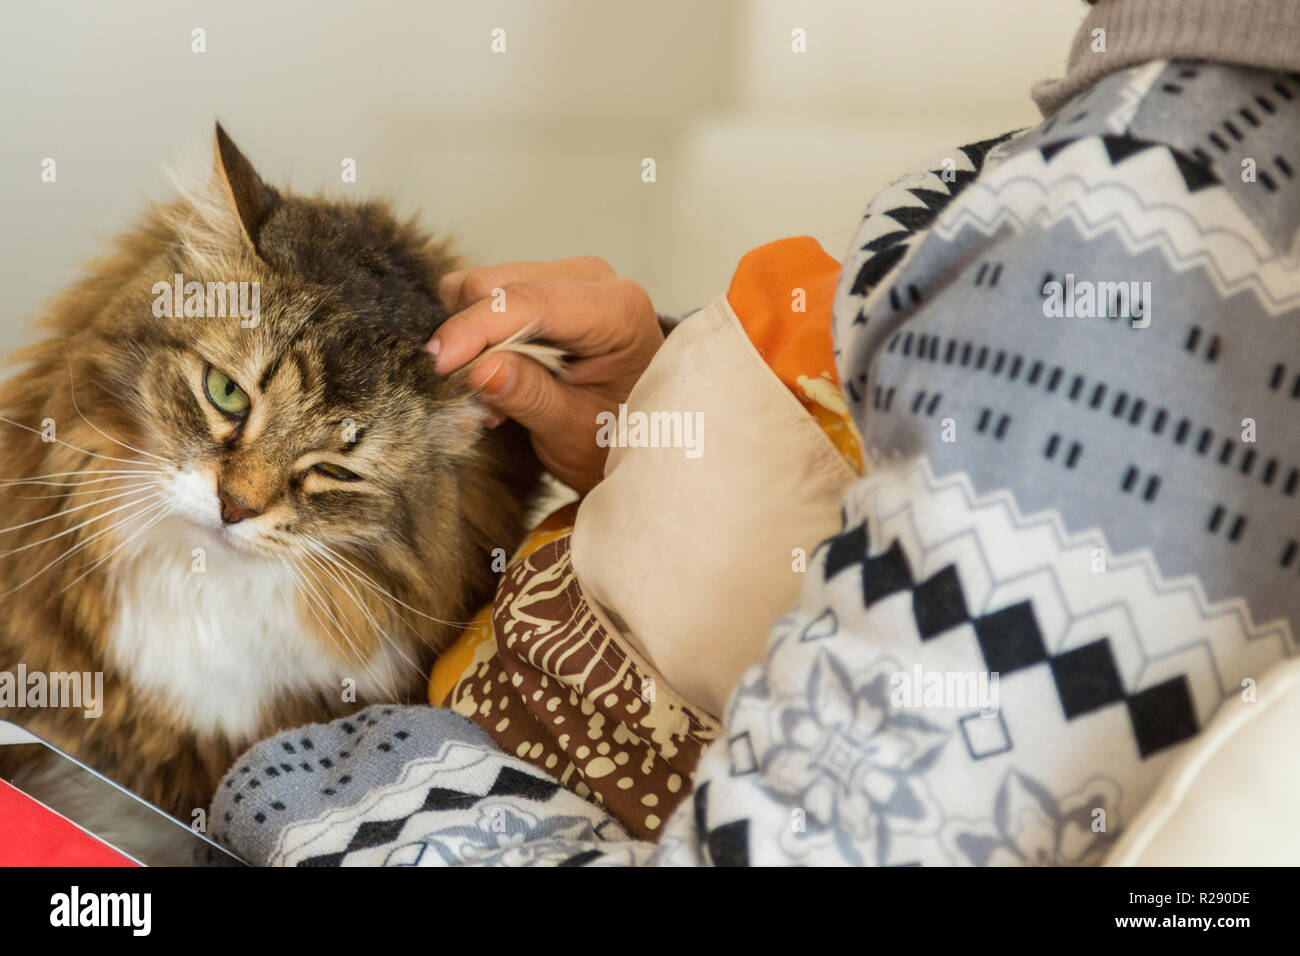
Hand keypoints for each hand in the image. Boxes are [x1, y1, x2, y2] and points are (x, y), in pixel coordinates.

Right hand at [426, 256, 663, 492]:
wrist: (643, 433)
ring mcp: (568, 277)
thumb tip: (478, 369)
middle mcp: (592, 279)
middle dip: (469, 339)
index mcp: (616, 310)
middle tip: (474, 399)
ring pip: (482, 286)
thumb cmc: (615, 436)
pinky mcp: (546, 286)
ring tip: (493, 392)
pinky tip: (498, 374)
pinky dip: (478, 334)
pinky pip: (487, 295)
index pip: (528, 302)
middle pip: (494, 284)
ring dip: (472, 339)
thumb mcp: (572, 430)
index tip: (437, 365)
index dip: (474, 329)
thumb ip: (529, 396)